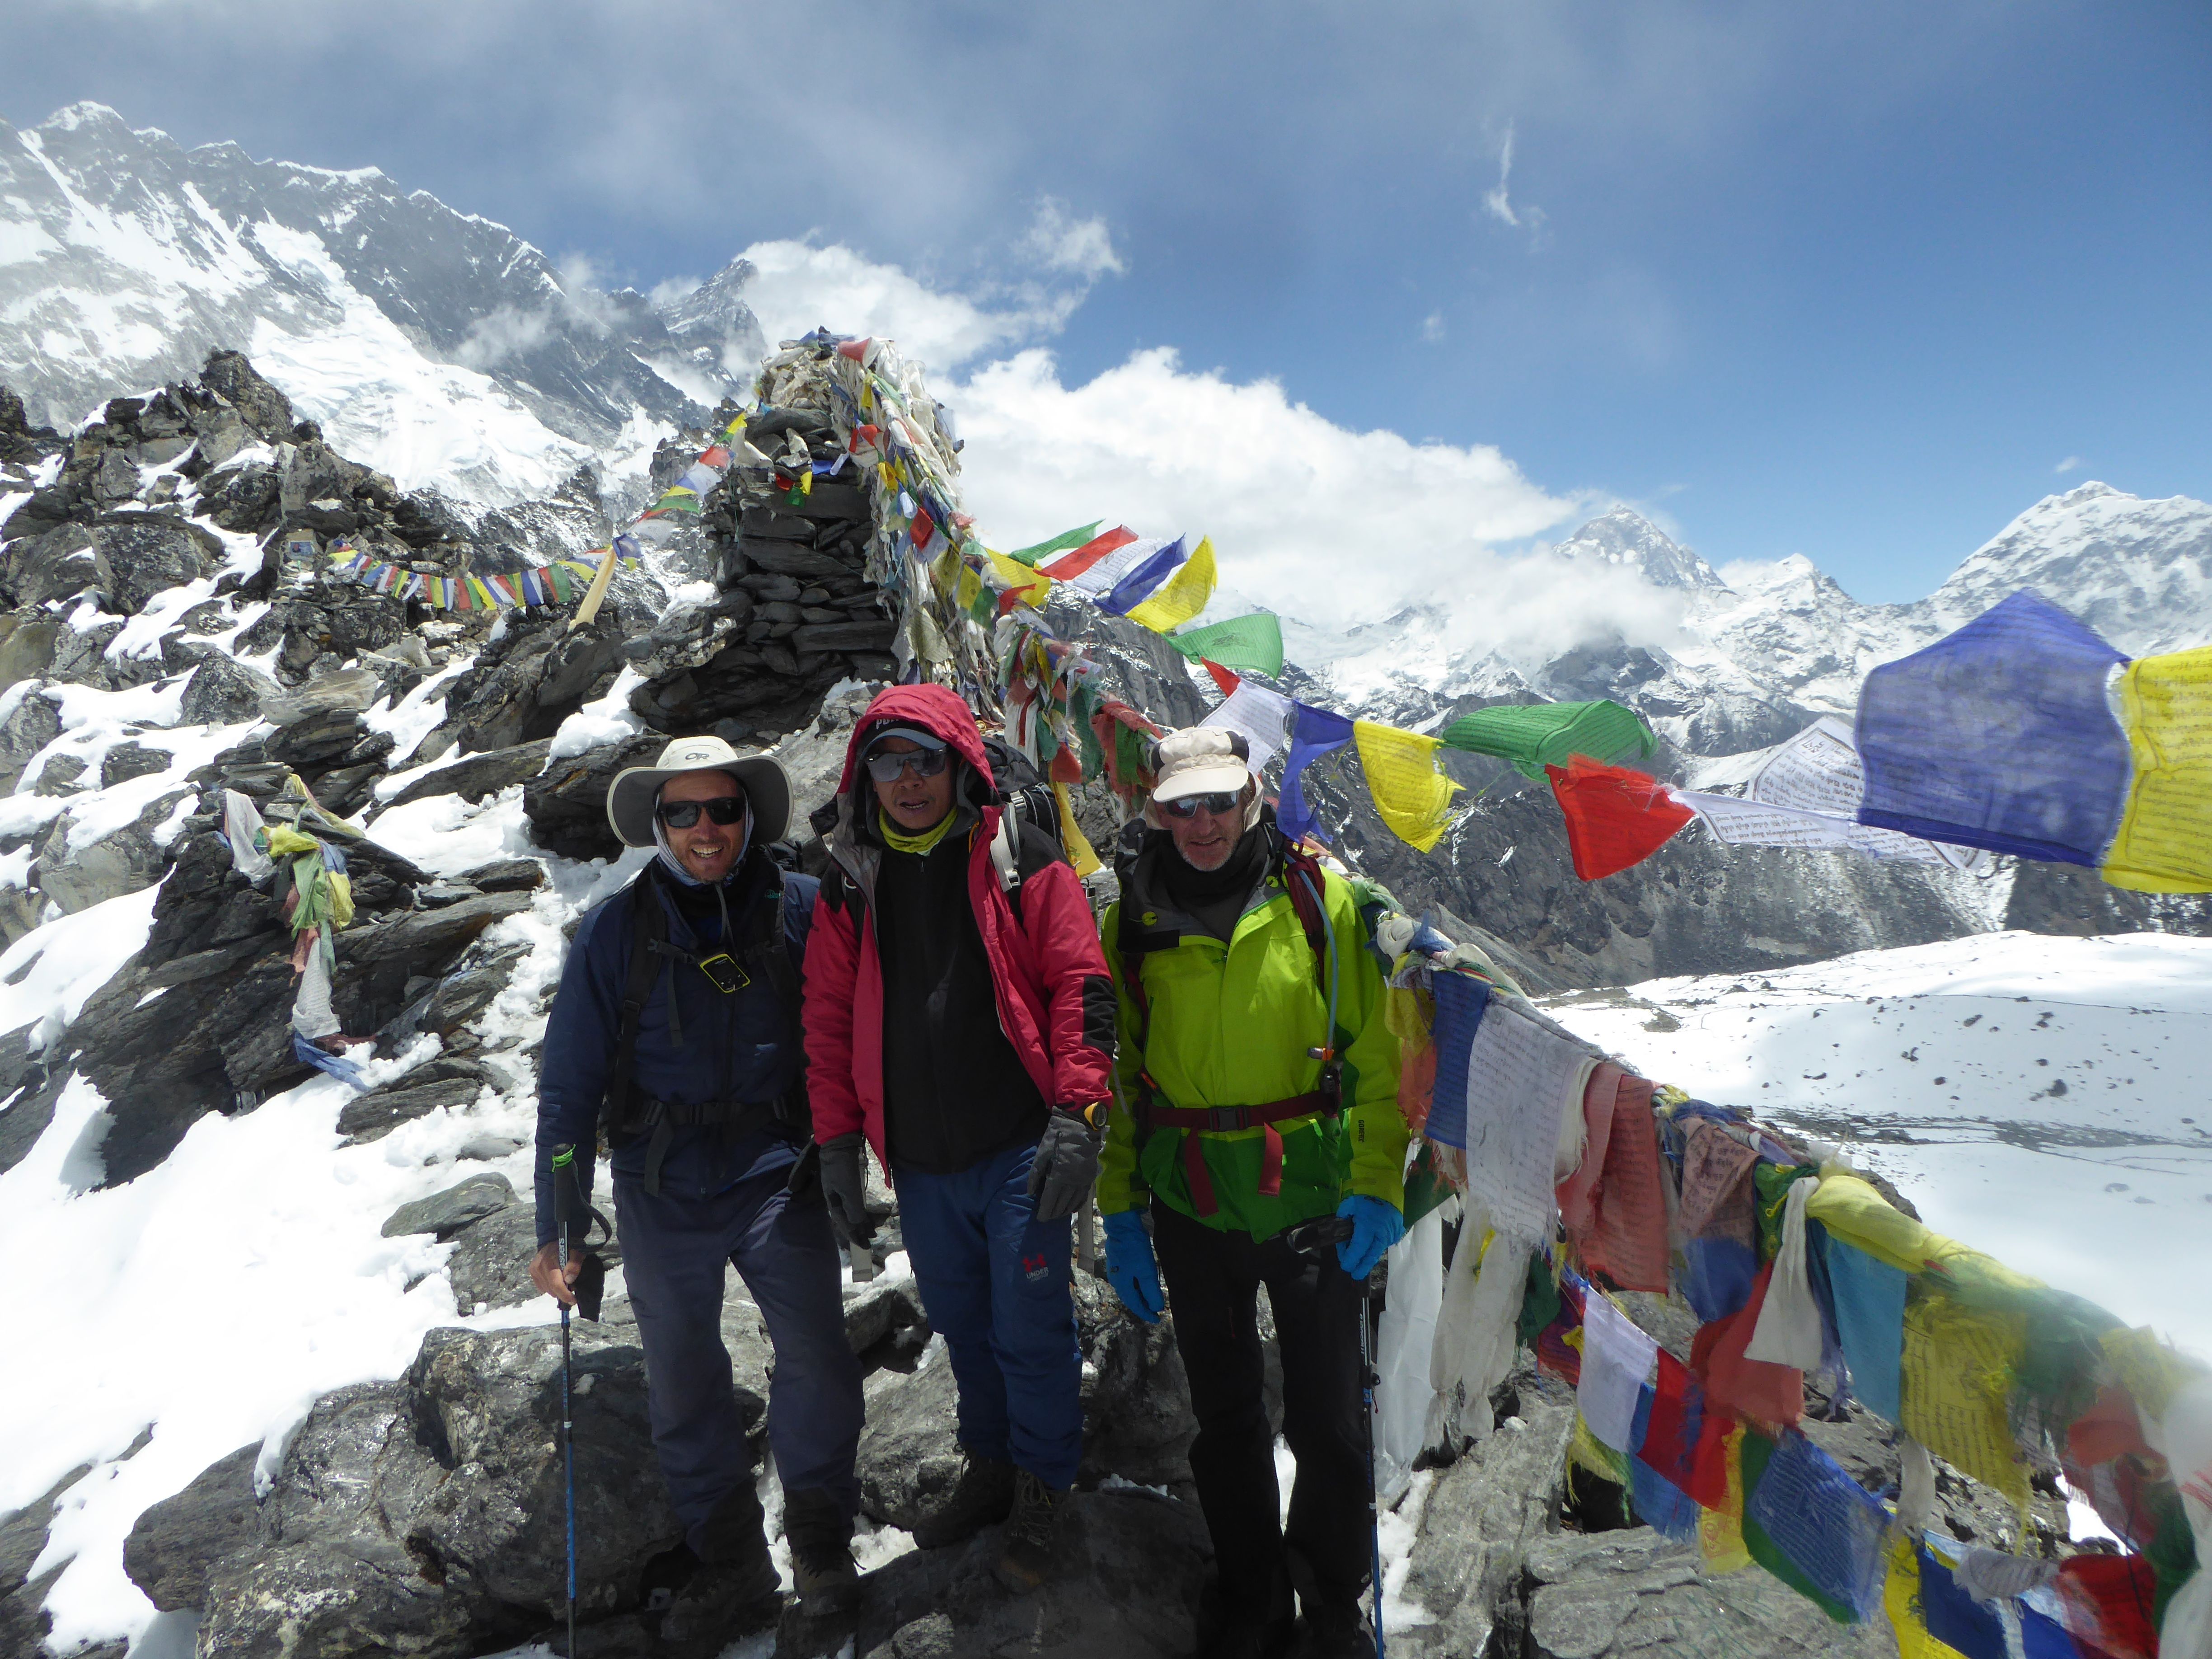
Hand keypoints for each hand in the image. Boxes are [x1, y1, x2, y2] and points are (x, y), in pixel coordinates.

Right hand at [530, 1241, 583, 1306]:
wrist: (555, 1238)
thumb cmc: (568, 1246)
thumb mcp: (577, 1252)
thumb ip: (574, 1265)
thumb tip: (569, 1280)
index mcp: (550, 1261)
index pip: (556, 1284)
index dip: (564, 1295)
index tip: (573, 1300)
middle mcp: (539, 1267)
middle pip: (551, 1289)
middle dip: (562, 1292)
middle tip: (572, 1287)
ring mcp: (534, 1270)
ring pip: (546, 1290)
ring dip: (556, 1289)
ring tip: (564, 1281)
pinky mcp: (532, 1271)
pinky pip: (542, 1287)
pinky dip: (550, 1286)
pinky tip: (555, 1279)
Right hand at [820, 1133, 870, 1241]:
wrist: (839, 1145)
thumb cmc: (842, 1169)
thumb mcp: (848, 1191)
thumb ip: (853, 1210)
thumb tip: (859, 1228)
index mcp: (833, 1203)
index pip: (845, 1225)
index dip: (854, 1236)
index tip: (865, 1245)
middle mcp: (836, 1199)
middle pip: (848, 1220)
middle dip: (858, 1231)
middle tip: (870, 1240)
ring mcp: (841, 1191)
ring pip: (852, 1212)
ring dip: (861, 1222)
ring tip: (871, 1230)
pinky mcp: (848, 1184)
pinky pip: (855, 1203)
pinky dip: (861, 1211)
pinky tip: (866, 1213)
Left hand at [1025, 1110, 1099, 1222]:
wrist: (1083, 1124)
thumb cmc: (1058, 1135)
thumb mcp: (1042, 1152)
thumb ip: (1035, 1173)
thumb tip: (1030, 1192)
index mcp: (1058, 1175)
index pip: (1050, 1200)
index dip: (1044, 1211)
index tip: (1040, 1219)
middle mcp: (1072, 1181)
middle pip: (1062, 1204)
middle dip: (1053, 1212)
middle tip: (1047, 1217)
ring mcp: (1084, 1180)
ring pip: (1073, 1202)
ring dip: (1064, 1210)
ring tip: (1057, 1215)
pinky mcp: (1091, 1176)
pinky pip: (1083, 1196)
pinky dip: (1077, 1204)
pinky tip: (1072, 1209)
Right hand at [1102, 1208, 1162, 1323]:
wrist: (1122, 1227)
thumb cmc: (1135, 1249)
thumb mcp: (1146, 1271)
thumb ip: (1151, 1291)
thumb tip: (1156, 1308)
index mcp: (1123, 1286)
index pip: (1135, 1306)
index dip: (1147, 1313)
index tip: (1158, 1319)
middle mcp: (1116, 1282)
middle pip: (1131, 1299)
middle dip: (1143, 1306)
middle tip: (1155, 1310)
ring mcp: (1115, 1271)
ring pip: (1129, 1290)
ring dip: (1140, 1296)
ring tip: (1150, 1298)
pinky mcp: (1117, 1262)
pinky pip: (1127, 1281)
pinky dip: (1136, 1286)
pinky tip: (1141, 1282)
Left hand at [1335, 1194, 1403, 1281]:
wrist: (1387, 1185)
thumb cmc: (1365, 1194)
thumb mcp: (1349, 1205)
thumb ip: (1343, 1221)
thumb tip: (1341, 1237)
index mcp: (1368, 1226)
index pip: (1359, 1248)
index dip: (1351, 1258)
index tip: (1345, 1265)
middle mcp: (1381, 1233)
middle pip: (1371, 1255)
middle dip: (1362, 1267)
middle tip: (1355, 1275)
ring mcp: (1391, 1233)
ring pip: (1378, 1251)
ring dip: (1368, 1258)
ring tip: (1360, 1265)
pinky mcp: (1397, 1232)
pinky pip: (1384, 1244)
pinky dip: (1376, 1249)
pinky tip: (1368, 1251)